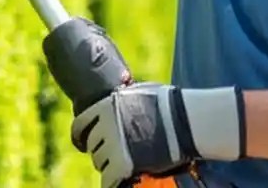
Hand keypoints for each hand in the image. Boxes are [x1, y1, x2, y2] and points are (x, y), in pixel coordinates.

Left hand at [70, 83, 245, 187]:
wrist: (188, 121)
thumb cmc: (170, 104)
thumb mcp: (141, 91)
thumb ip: (124, 97)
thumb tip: (120, 89)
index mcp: (105, 106)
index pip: (80, 125)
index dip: (80, 136)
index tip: (83, 144)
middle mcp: (104, 125)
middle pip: (93, 146)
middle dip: (102, 151)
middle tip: (116, 155)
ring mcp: (112, 145)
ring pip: (100, 163)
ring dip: (110, 166)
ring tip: (125, 165)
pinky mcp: (122, 165)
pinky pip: (108, 180)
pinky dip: (113, 182)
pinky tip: (120, 181)